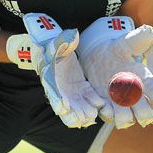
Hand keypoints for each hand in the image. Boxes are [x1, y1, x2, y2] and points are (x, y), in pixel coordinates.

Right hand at [6, 13, 104, 127]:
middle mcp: (61, 89)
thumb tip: (73, 35)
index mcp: (51, 78)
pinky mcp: (82, 88)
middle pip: (66, 106)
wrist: (58, 49)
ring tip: (92, 116)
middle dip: (74, 113)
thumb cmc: (55, 45)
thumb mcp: (58, 43)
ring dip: (84, 112)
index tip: (64, 107)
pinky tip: (101, 105)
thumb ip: (64, 41)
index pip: (53, 92)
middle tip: (82, 117)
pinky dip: (94, 103)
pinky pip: (89, 98)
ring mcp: (72, 91)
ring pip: (78, 106)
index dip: (57, 100)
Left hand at [78, 16, 152, 128]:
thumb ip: (138, 39)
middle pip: (147, 114)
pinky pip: (109, 117)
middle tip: (132, 102)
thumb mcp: (125, 43)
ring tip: (114, 105)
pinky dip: (106, 113)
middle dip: (143, 113)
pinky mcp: (106, 106)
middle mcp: (135, 95)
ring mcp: (121, 103)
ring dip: (123, 116)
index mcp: (145, 80)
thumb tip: (150, 32)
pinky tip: (102, 103)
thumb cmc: (115, 49)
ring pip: (128, 120)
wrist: (96, 54)